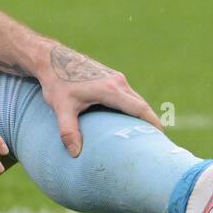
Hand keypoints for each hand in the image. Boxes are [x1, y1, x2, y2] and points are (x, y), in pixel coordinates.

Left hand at [38, 44, 161, 155]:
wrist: (51, 59)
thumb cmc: (57, 82)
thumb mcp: (61, 107)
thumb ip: (68, 130)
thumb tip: (74, 154)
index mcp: (110, 89)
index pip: (140, 108)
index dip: (153, 123)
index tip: (161, 137)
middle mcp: (118, 82)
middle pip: (141, 105)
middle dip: (150, 122)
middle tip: (155, 141)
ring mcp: (115, 77)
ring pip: (135, 99)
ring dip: (141, 115)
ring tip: (143, 134)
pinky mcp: (110, 77)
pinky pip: (127, 95)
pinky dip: (132, 108)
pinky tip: (127, 120)